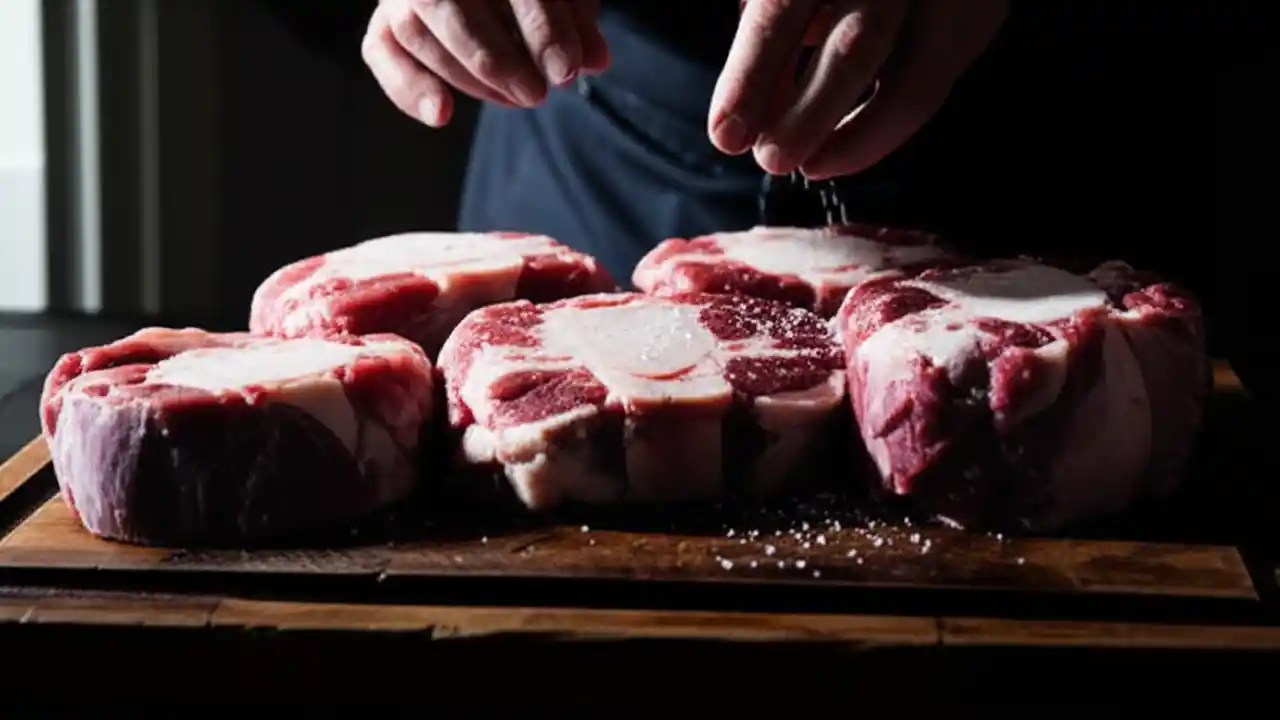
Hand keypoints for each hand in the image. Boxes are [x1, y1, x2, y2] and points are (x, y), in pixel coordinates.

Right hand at [362, 0, 610, 126]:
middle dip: (495, 58)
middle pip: (447, 4)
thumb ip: (578, 23)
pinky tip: (442, 115)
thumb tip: (594, 61)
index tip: (565, 71)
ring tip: (515, 99)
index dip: (541, 29)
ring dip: (466, 76)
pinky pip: (381, 51)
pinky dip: (407, 87)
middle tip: (535, 94)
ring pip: (412, 27)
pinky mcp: (386, 21)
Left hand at [710, 0, 1007, 178]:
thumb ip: (768, 43)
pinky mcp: (983, 15)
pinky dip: (892, 121)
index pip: (780, 14)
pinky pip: (939, 81)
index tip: (726, 137)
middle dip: (810, 117)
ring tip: (813, 164)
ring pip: (917, 82)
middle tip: (773, 161)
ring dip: (861, 138)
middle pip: (856, 48)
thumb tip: (748, 125)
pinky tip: (851, 140)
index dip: (750, 79)